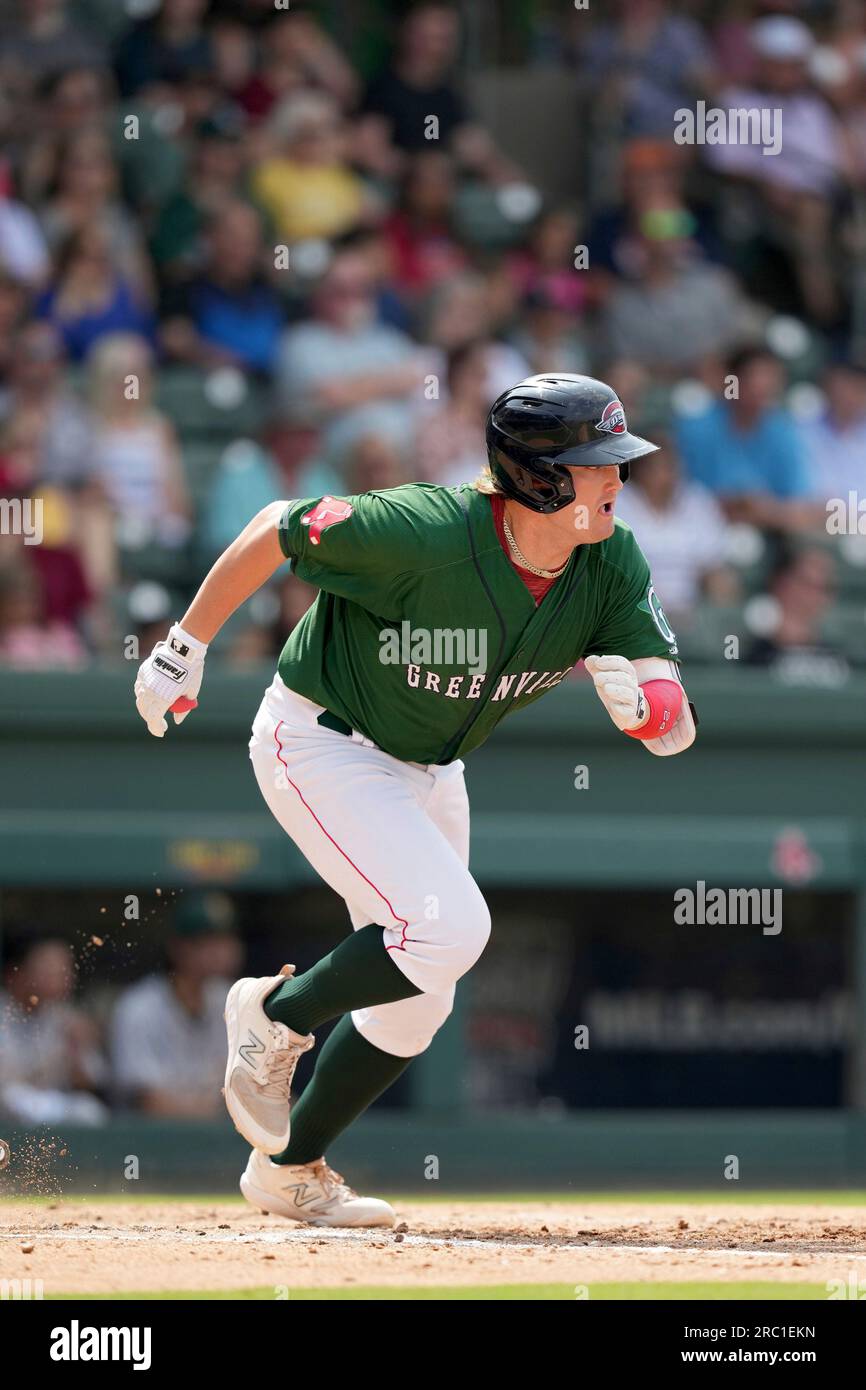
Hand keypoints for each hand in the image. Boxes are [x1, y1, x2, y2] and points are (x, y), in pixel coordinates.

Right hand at [134, 623, 206, 737]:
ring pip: (140, 699)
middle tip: (160, 723)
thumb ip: (184, 708)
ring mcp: (145, 681)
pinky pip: (139, 687)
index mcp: (163, 699)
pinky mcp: (143, 672)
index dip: (156, 729)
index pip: (154, 720)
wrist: (184, 649)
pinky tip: (150, 695)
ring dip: (145, 707)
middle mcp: (150, 691)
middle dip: (151, 720)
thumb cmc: (191, 671)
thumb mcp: (192, 692)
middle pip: (145, 711)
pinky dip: (143, 694)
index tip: (161, 733)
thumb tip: (177, 721)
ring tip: (155, 709)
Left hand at [584, 654, 646, 731]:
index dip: (611, 661)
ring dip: (616, 690)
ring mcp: (631, 700)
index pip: (623, 664)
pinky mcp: (629, 713)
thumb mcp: (604, 678)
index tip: (598, 663)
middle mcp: (632, 685)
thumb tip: (589, 659)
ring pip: (627, 693)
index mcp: (627, 674)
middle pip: (624, 677)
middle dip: (610, 676)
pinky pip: (626, 710)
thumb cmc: (614, 691)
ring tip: (606, 688)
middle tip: (596, 678)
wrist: (626, 712)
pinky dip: (619, 708)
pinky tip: (613, 706)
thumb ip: (596, 668)